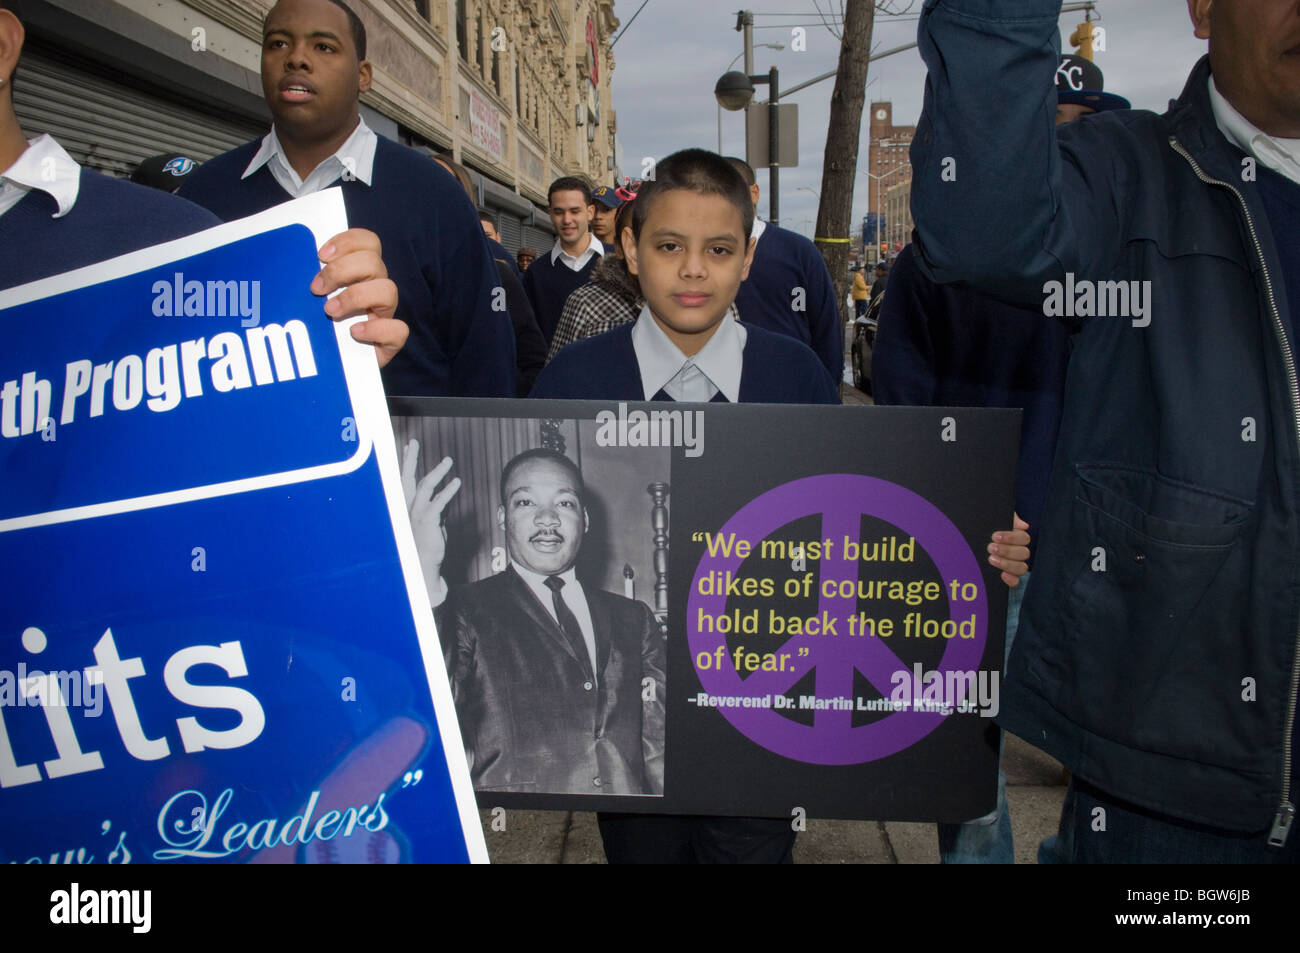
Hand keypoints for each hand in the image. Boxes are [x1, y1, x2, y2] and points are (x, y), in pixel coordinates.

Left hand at [310, 228, 406, 367]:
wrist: (325, 367)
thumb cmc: (313, 325)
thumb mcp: (306, 296)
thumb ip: (305, 276)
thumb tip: (288, 257)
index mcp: (360, 273)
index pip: (368, 243)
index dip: (347, 242)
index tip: (320, 255)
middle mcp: (375, 289)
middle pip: (374, 262)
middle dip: (341, 271)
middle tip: (316, 289)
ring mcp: (384, 315)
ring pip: (389, 290)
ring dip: (355, 297)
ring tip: (330, 311)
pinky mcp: (390, 342)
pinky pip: (398, 329)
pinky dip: (376, 329)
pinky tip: (354, 332)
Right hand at [402, 438, 460, 606]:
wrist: (423, 565)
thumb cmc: (427, 544)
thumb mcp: (432, 522)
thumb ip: (436, 507)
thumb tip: (445, 496)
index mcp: (406, 507)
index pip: (405, 480)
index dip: (407, 462)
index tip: (409, 446)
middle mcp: (407, 508)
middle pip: (407, 478)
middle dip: (409, 459)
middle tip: (413, 442)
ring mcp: (416, 515)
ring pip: (424, 487)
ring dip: (437, 472)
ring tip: (448, 461)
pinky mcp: (428, 522)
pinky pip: (438, 502)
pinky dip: (448, 491)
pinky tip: (457, 482)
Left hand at [988, 513, 1030, 587]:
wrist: (964, 543)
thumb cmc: (982, 530)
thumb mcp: (991, 520)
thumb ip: (1009, 519)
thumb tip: (1024, 525)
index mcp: (1015, 538)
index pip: (1023, 538)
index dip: (1011, 537)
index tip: (995, 536)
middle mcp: (1017, 552)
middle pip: (1024, 553)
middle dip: (1007, 550)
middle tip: (991, 548)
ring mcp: (1013, 565)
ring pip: (1022, 567)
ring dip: (1008, 564)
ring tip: (991, 559)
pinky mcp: (1007, 577)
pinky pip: (1016, 581)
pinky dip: (1011, 580)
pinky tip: (1003, 575)